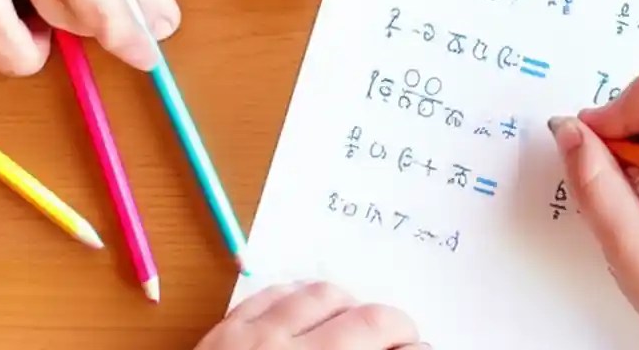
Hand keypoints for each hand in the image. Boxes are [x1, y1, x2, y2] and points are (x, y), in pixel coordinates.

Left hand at [196, 281, 427, 349]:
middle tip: (403, 340)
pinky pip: (273, 294)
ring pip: (321, 295)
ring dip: (351, 306)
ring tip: (359, 323)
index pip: (389, 349)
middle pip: (367, 319)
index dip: (415, 348)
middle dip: (396, 327)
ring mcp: (253, 337)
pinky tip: (310, 309)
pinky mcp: (223, 330)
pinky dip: (300, 296)